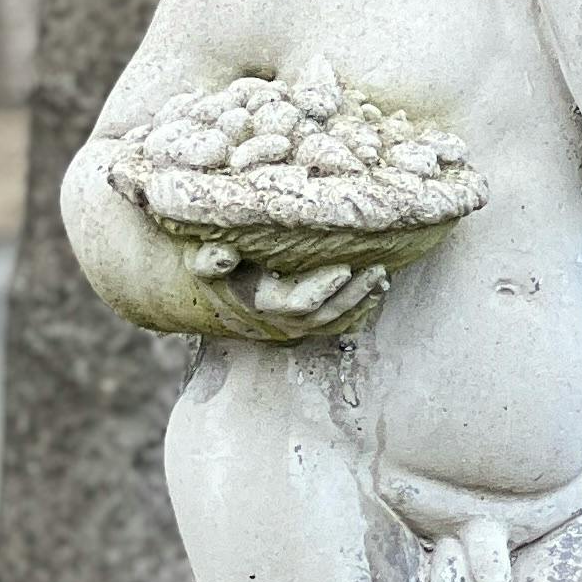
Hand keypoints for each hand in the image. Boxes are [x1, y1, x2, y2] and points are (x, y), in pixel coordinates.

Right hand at [183, 253, 392, 346]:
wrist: (203, 295)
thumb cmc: (207, 268)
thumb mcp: (197, 258)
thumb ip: (209, 258)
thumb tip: (223, 255)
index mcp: (259, 303)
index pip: (298, 301)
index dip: (323, 287)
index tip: (345, 267)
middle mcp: (279, 321)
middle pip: (325, 315)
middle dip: (353, 294)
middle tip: (379, 270)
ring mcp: (294, 327)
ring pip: (335, 322)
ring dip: (361, 302)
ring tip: (383, 280)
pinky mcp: (303, 325)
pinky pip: (336, 325)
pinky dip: (358, 311)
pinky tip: (376, 292)